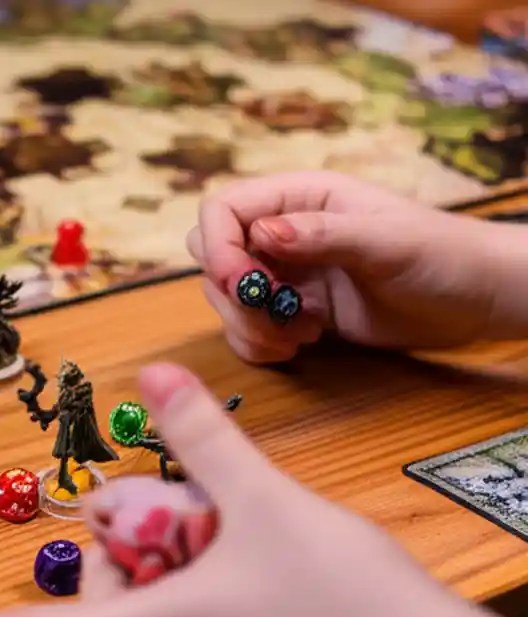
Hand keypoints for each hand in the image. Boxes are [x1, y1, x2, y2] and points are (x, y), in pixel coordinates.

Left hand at [0, 363, 527, 616]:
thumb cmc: (350, 612)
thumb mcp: (269, 505)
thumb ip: (204, 438)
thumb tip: (156, 371)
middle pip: (97, 593)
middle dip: (128, 536)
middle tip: (192, 510)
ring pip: (146, 598)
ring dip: (173, 552)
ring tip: (239, 533)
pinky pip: (186, 614)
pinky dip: (201, 573)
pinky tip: (258, 556)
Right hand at [186, 171, 525, 362]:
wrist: (477, 299)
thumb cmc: (443, 255)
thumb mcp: (386, 241)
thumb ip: (322, 235)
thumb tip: (260, 233)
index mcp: (300, 197)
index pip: (223, 210)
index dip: (218, 247)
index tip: (243, 285)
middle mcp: (285, 232)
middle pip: (213, 257)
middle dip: (232, 293)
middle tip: (273, 315)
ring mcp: (288, 273)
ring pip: (227, 298)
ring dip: (249, 324)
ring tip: (300, 335)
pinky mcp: (296, 312)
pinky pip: (249, 329)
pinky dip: (260, 344)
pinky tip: (302, 344)